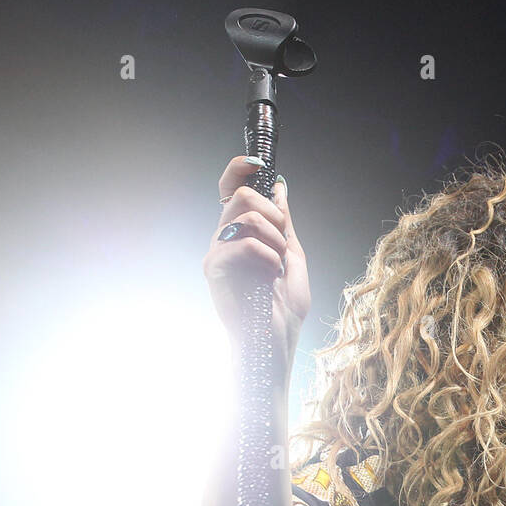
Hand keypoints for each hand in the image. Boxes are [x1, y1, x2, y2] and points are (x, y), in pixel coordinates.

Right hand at [202, 156, 310, 377]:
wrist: (276, 340)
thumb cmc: (283, 306)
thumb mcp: (292, 255)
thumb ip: (284, 222)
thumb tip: (279, 187)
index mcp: (241, 232)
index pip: (231, 189)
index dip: (239, 169)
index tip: (257, 165)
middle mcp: (224, 237)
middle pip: (241, 195)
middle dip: (273, 214)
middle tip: (283, 242)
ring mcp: (217, 251)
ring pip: (244, 215)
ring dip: (275, 238)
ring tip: (277, 265)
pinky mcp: (214, 268)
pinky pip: (243, 243)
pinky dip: (266, 255)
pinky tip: (269, 274)